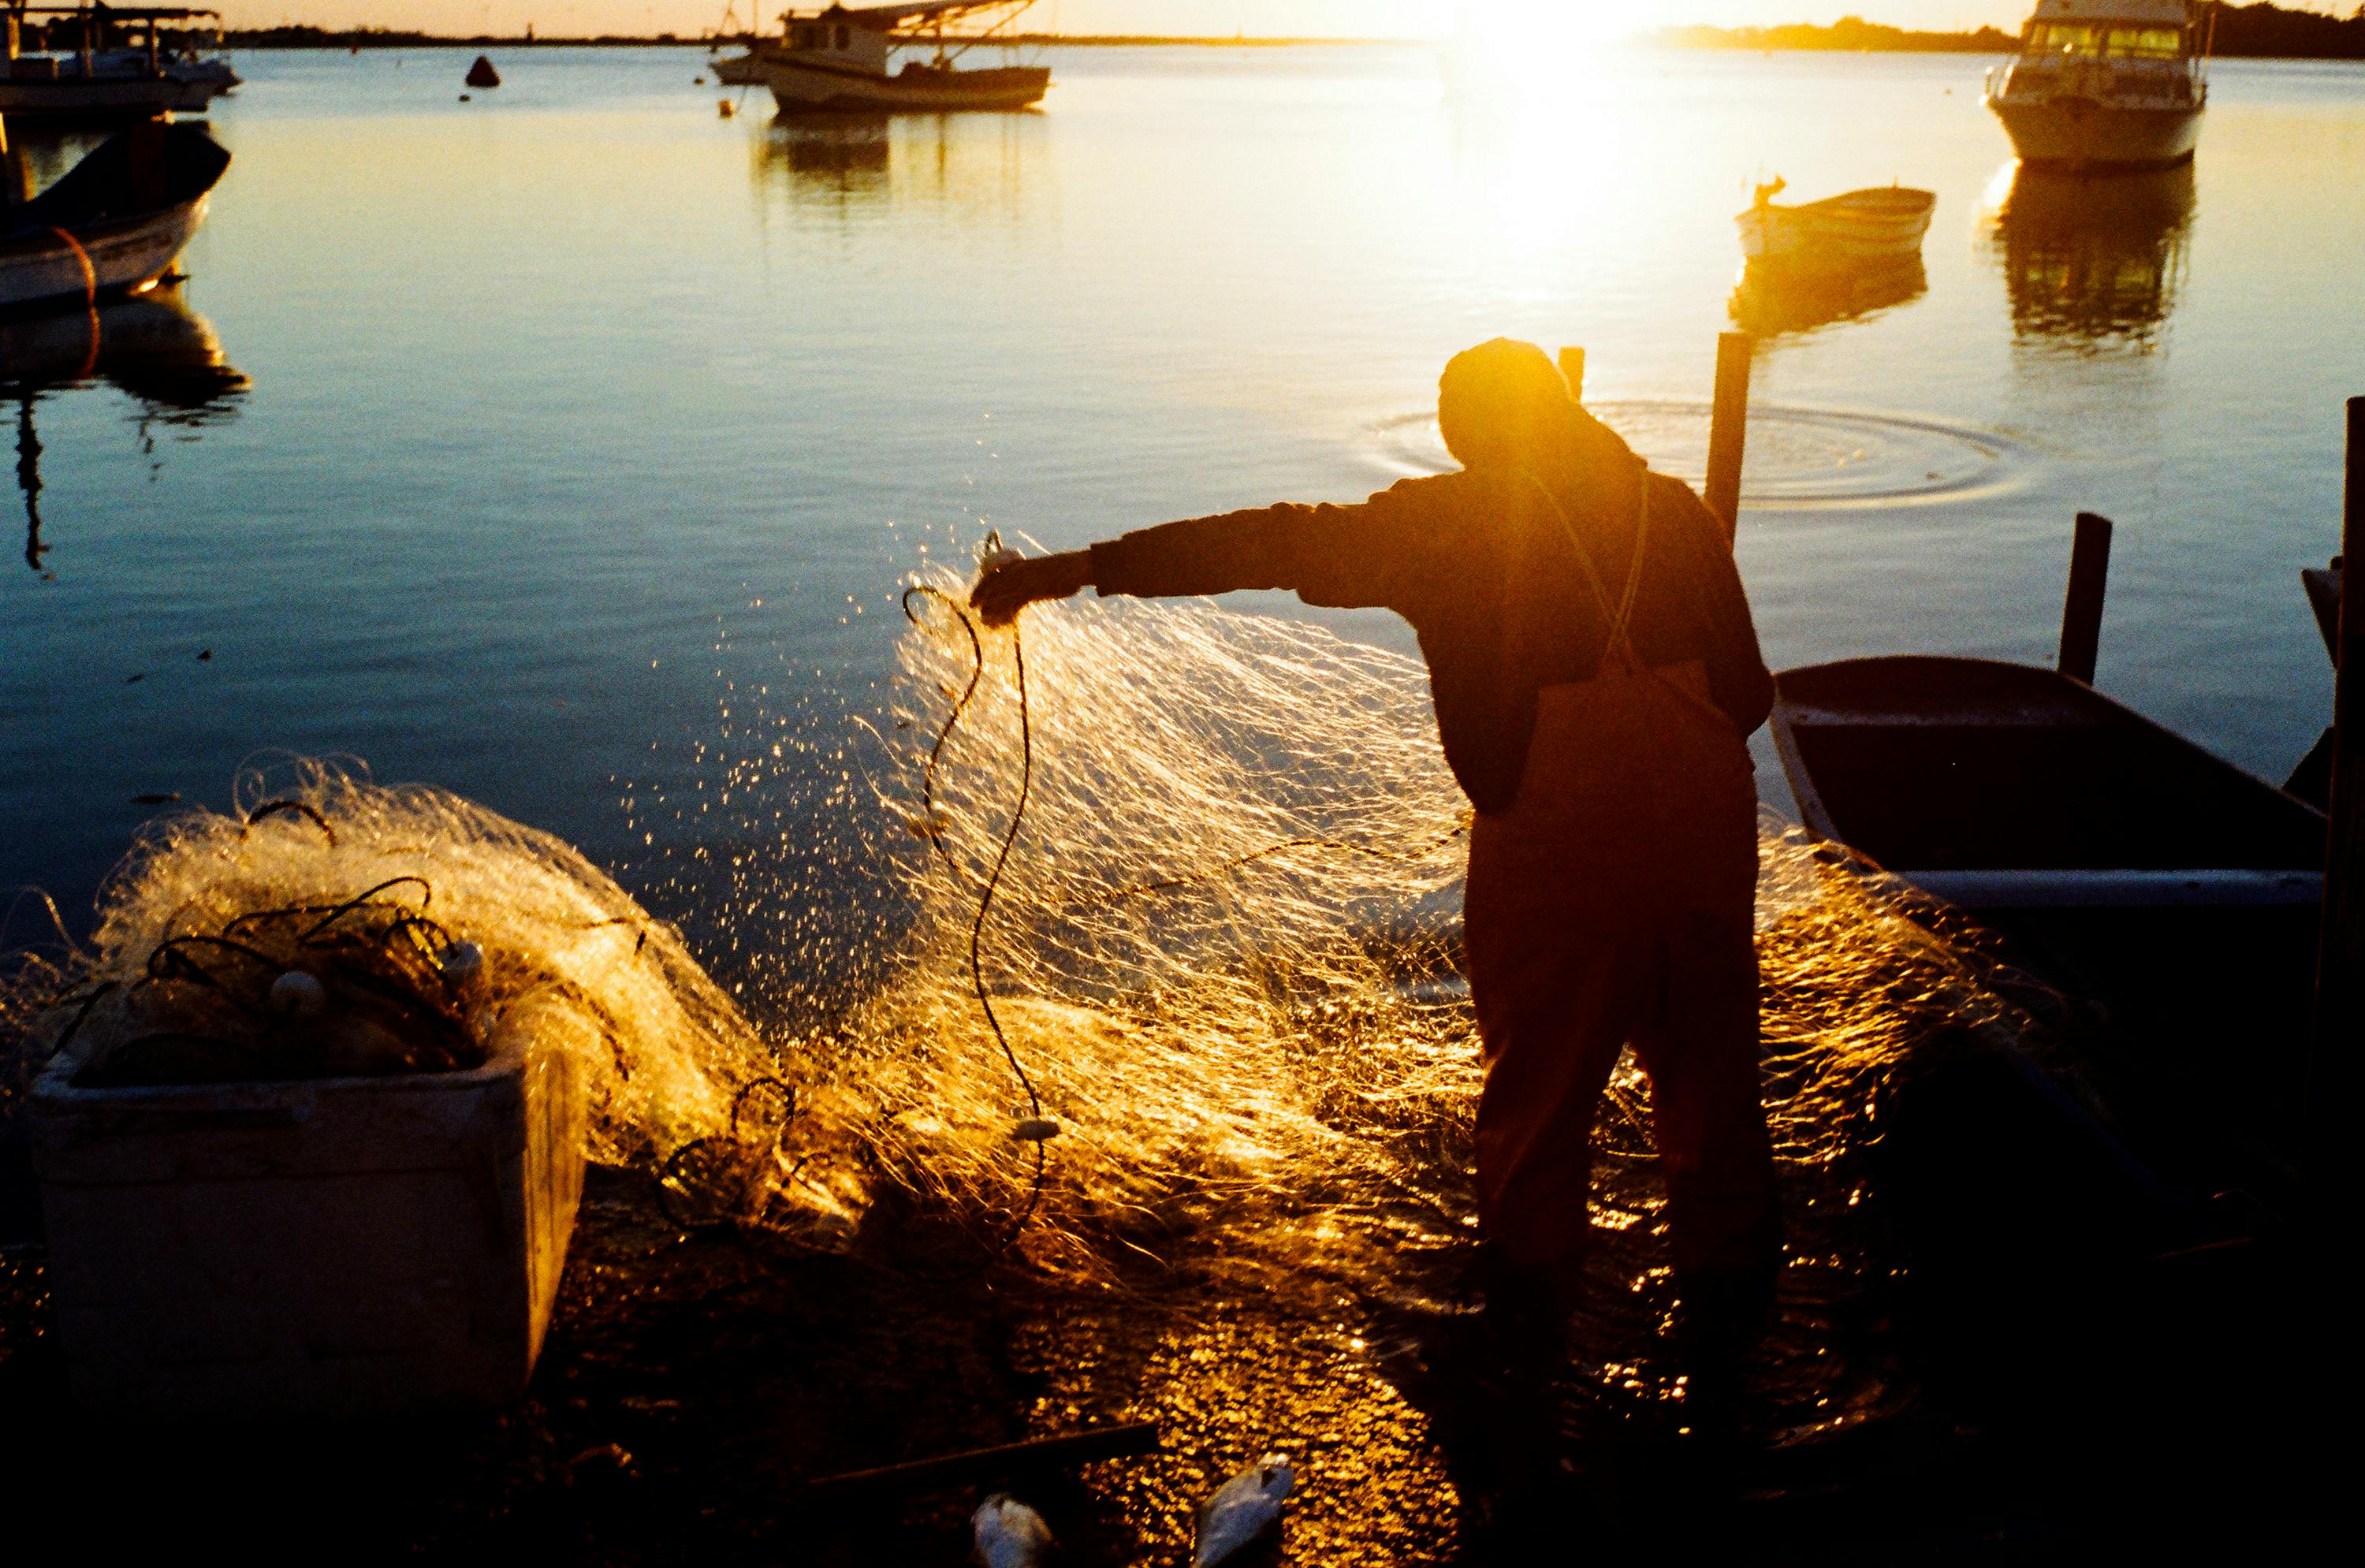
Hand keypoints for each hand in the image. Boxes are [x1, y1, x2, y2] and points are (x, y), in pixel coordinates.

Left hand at [971, 549, 1091, 626]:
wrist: (1074, 567)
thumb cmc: (1060, 571)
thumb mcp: (1042, 574)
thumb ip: (1031, 582)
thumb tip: (1024, 593)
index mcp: (1019, 565)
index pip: (994, 575)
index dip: (981, 586)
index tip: (974, 596)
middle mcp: (1019, 572)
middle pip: (994, 584)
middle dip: (980, 595)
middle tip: (971, 606)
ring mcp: (1026, 581)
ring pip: (1002, 594)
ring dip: (990, 606)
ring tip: (981, 617)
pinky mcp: (1034, 591)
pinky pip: (1015, 603)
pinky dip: (1005, 612)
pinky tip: (998, 619)